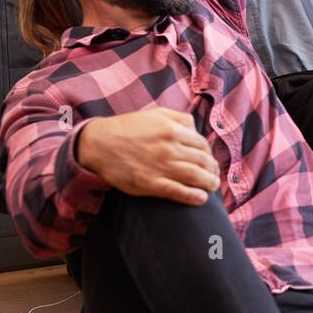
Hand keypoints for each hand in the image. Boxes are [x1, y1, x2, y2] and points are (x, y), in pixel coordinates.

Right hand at [77, 108, 219, 205]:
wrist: (98, 144)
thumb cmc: (127, 128)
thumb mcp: (155, 114)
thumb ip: (179, 118)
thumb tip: (196, 128)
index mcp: (172, 129)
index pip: (202, 144)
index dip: (209, 154)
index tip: (209, 160)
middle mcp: (170, 148)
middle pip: (202, 161)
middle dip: (212, 170)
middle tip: (214, 175)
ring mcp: (161, 166)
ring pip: (195, 176)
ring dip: (209, 183)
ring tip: (212, 186)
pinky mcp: (150, 183)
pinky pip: (178, 192)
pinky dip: (194, 197)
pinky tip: (202, 199)